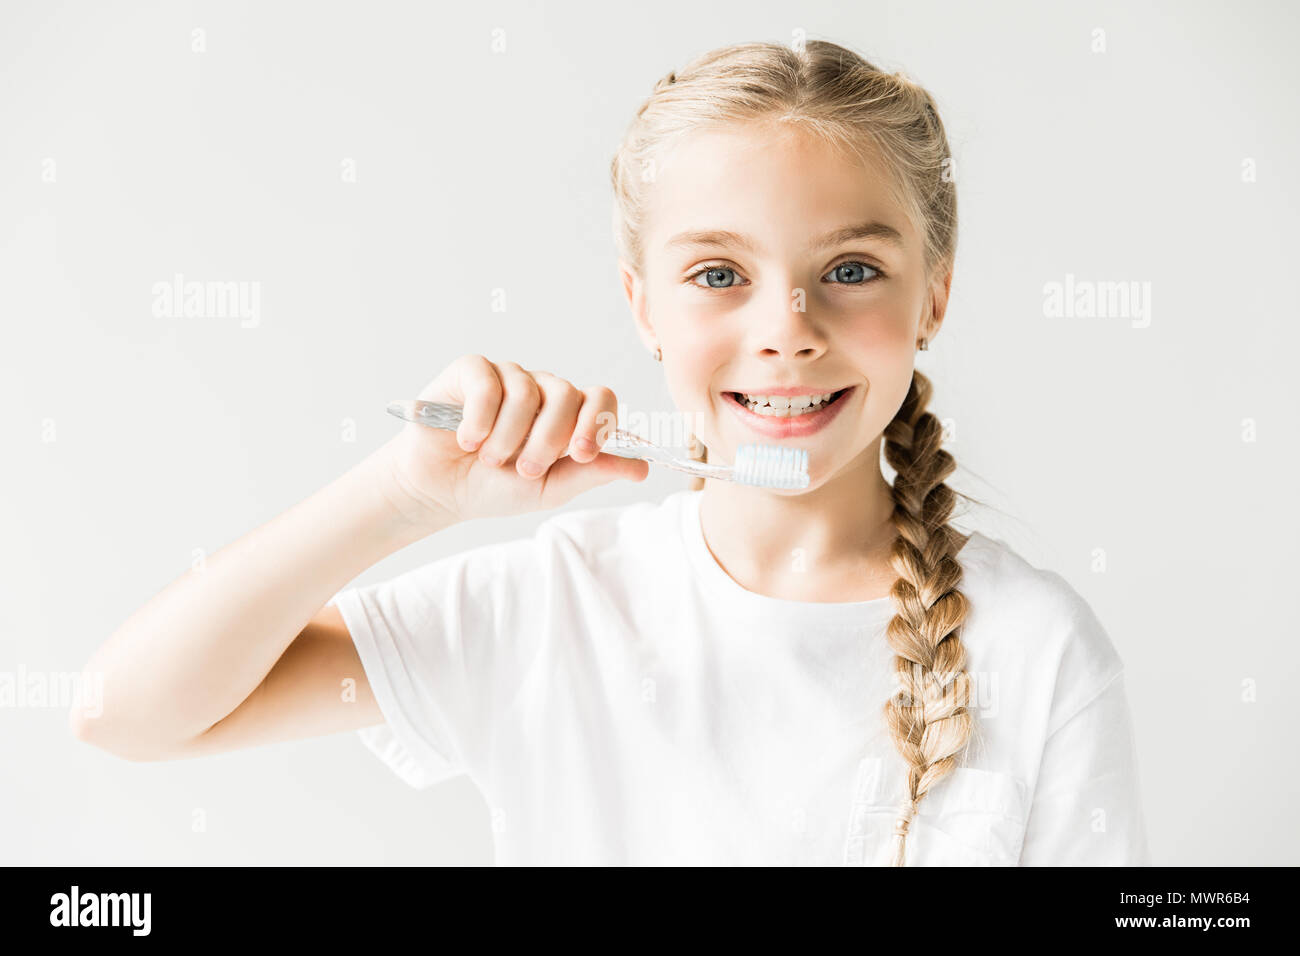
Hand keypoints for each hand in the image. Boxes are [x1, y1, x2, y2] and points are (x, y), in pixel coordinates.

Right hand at [380, 354, 648, 525]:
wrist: (440, 491)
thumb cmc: (495, 487)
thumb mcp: (550, 488)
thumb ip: (592, 473)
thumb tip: (642, 469)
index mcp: (568, 415)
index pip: (601, 399)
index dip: (597, 423)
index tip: (581, 453)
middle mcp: (542, 390)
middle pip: (568, 395)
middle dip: (548, 440)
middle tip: (525, 469)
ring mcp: (508, 376)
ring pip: (527, 393)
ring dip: (508, 437)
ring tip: (489, 458)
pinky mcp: (472, 370)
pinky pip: (488, 384)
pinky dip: (479, 420)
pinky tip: (466, 439)